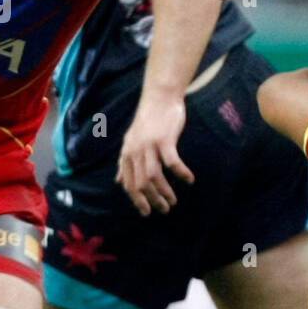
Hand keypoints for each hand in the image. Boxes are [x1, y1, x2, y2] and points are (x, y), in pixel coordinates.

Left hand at [116, 89, 193, 215]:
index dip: (137, 200)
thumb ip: (124, 162)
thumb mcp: (130, 141)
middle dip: (152, 201)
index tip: (147, 211)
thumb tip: (118, 182)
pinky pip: (172, 163)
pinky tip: (189, 180)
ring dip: (164, 192)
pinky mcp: (164, 140)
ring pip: (153, 177)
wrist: (159, 97)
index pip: (128, 184)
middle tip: (164, 209)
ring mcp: (149, 146)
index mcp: (126, 154)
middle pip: (140, 184)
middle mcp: (135, 152)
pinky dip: (181, 174)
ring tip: (174, 201)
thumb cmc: (149, 120)